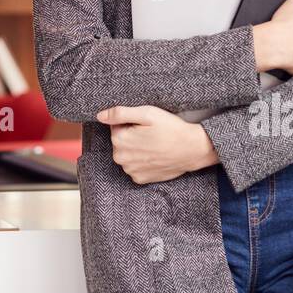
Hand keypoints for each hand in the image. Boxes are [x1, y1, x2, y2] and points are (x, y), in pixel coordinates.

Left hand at [95, 105, 216, 183]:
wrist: (192, 149)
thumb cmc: (171, 128)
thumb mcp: (147, 113)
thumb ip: (120, 113)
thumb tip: (100, 116)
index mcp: (119, 140)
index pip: (115, 126)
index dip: (130, 123)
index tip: (144, 125)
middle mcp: (121, 158)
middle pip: (120, 142)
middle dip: (131, 136)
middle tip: (150, 134)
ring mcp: (131, 171)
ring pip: (127, 154)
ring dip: (136, 149)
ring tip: (154, 144)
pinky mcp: (140, 179)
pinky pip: (135, 166)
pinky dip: (142, 161)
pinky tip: (154, 156)